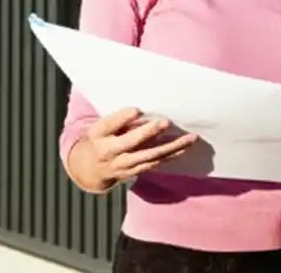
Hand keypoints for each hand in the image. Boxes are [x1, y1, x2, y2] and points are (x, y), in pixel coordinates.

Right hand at [68, 107, 198, 190]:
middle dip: (148, 132)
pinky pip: (156, 163)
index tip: (136, 110)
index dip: (122, 118)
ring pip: (150, 156)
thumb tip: (138, 111)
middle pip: (131, 142)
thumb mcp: (100, 127)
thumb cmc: (99, 139)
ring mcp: (125, 165)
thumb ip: (117, 120)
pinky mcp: (136, 171)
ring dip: (171, 147)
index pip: (110, 125)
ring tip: (189, 137)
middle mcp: (112, 152)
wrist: (90, 170)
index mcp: (100, 136)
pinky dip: (171, 155)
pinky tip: (185, 147)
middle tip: (165, 121)